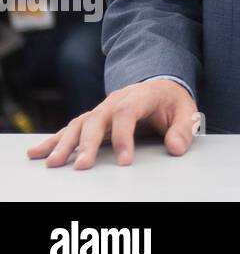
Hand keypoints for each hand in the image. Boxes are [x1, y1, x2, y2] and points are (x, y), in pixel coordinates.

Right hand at [27, 78, 198, 169]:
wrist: (161, 86)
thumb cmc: (172, 102)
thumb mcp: (186, 111)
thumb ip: (183, 129)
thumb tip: (176, 147)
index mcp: (140, 95)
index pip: (126, 113)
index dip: (123, 136)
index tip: (125, 161)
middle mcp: (116, 100)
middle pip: (97, 119)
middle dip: (88, 144)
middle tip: (82, 167)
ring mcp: (102, 108)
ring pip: (80, 124)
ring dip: (65, 144)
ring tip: (54, 163)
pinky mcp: (93, 118)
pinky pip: (71, 128)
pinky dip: (54, 140)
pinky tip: (38, 153)